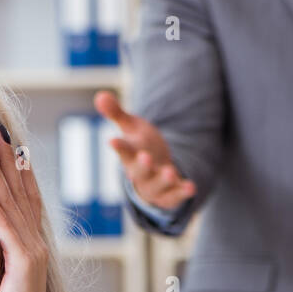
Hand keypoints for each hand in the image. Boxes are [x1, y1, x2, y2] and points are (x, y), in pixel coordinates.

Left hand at [0, 124, 51, 291]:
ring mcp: (31, 252)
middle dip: (7, 160)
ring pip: (12, 203)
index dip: (16, 171)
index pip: (25, 199)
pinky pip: (4, 228)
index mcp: (31, 246)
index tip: (5, 145)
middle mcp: (36, 244)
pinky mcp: (22, 265)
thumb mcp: (3, 282)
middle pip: (21, 192)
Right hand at [94, 90, 195, 210]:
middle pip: (139, 172)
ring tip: (170, 172)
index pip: (123, 151)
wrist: (154, 174)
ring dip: (163, 180)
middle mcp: (141, 173)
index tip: (112, 140)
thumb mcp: (131, 128)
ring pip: (157, 186)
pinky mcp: (170, 194)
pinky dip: (182, 192)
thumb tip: (100, 95)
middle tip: (145, 157)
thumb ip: (117, 114)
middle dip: (142, 166)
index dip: (119, 146)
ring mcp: (155, 185)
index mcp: (130, 156)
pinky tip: (192, 187)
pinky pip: (175, 196)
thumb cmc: (141, 147)